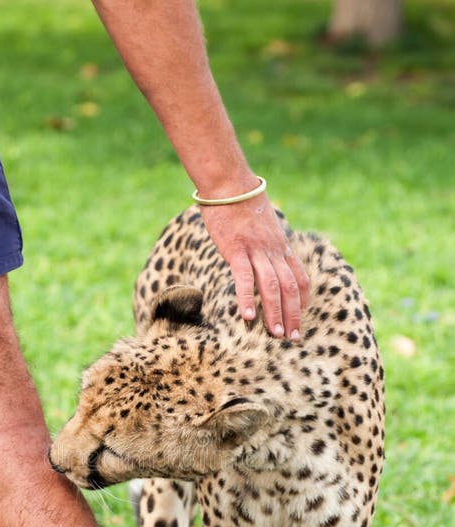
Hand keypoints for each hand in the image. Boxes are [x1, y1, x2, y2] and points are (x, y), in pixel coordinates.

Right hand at [199, 192, 309, 338]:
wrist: (229, 183)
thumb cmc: (242, 203)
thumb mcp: (263, 224)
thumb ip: (267, 243)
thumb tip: (266, 254)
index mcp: (281, 245)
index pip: (299, 277)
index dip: (302, 300)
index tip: (301, 317)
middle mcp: (274, 250)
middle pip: (290, 287)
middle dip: (293, 315)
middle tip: (293, 338)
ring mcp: (256, 250)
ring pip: (272, 287)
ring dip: (275, 313)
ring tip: (275, 334)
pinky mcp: (237, 250)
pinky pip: (245, 278)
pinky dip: (248, 298)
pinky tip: (247, 317)